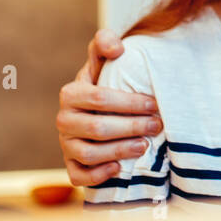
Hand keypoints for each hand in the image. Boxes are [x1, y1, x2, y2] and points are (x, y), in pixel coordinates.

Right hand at [57, 28, 161, 186]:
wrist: (98, 113)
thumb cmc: (105, 86)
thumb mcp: (103, 62)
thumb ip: (105, 43)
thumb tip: (117, 48)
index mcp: (71, 93)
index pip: (100, 98)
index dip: (130, 102)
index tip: (154, 103)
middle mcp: (63, 120)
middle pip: (98, 127)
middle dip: (132, 127)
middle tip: (157, 125)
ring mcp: (65, 145)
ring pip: (90, 153)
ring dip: (120, 151)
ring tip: (144, 146)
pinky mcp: (70, 166)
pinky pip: (79, 176)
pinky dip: (100, 174)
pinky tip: (120, 168)